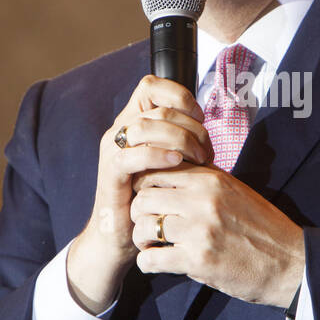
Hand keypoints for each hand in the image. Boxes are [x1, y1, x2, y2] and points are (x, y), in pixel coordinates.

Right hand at [67, 76, 212, 313]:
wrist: (124, 234)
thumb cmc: (153, 197)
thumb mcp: (171, 162)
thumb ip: (183, 141)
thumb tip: (208, 129)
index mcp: (134, 121)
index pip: (152, 85)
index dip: (180, 95)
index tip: (201, 120)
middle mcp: (120, 130)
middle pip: (157, 107)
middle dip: (190, 126)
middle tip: (208, 151)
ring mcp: (112, 150)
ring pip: (144, 125)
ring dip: (179, 138)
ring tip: (199, 159)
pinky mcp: (110, 173)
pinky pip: (131, 155)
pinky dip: (157, 154)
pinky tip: (177, 163)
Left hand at [129, 164, 305, 308]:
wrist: (290, 262)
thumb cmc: (262, 228)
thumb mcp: (235, 191)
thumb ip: (204, 181)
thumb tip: (173, 168)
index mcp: (211, 179)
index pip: (157, 170)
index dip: (145, 186)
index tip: (151, 200)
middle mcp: (203, 200)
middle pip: (143, 197)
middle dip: (139, 213)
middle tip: (148, 225)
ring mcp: (200, 230)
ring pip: (143, 226)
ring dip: (142, 239)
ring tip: (152, 245)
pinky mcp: (198, 260)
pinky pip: (151, 259)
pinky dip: (148, 263)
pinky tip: (157, 263)